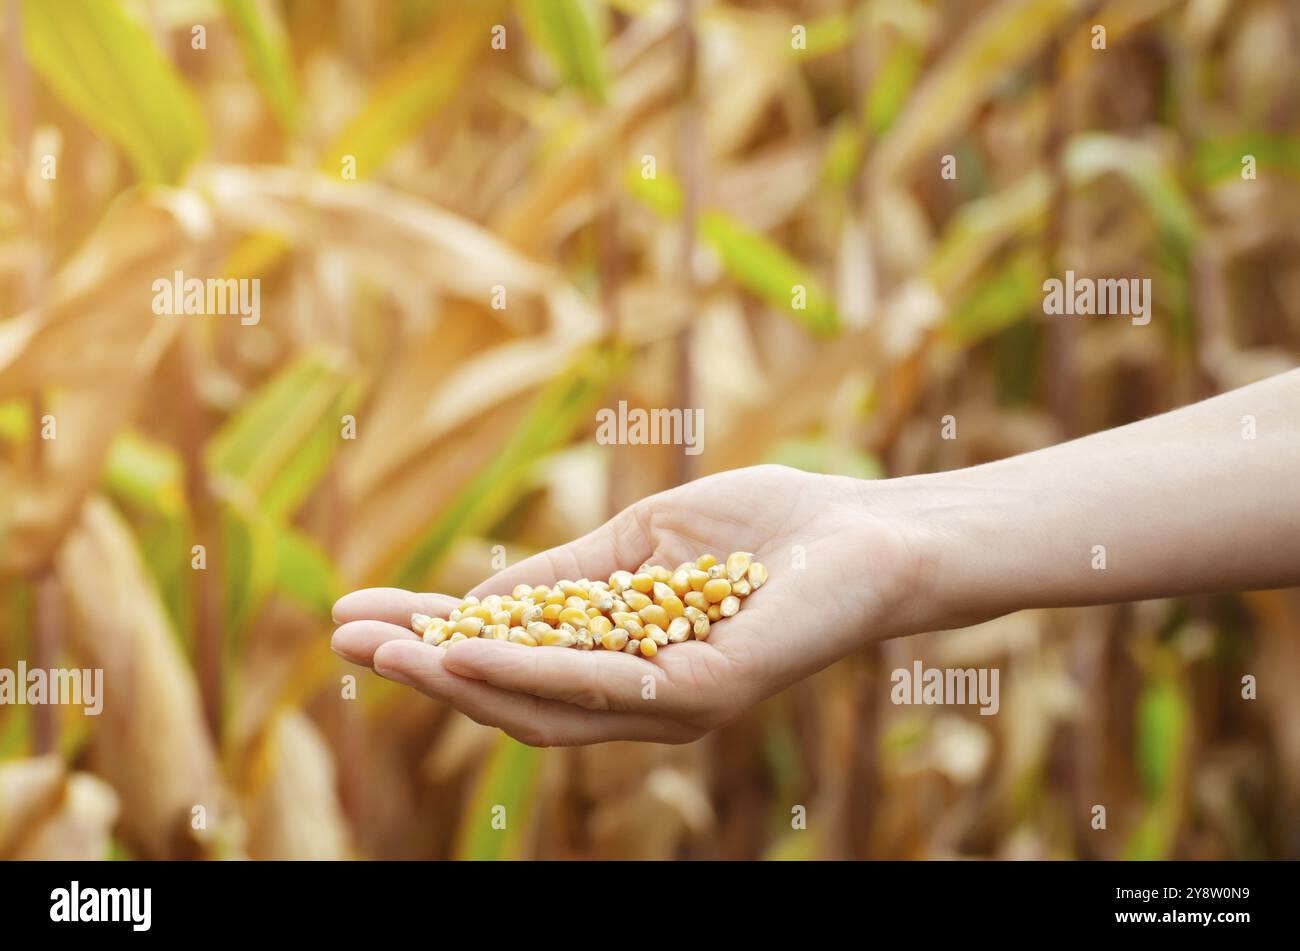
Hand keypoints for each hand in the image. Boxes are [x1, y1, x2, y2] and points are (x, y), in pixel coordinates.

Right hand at [331, 464, 938, 745]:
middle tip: (343, 637)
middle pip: (514, 694)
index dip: (435, 638)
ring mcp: (670, 702)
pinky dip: (524, 668)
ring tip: (381, 649)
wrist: (866, 531)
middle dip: (426, 668)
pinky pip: (597, 688)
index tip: (361, 610)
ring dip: (455, 676)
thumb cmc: (766, 531)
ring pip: (541, 705)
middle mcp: (640, 695)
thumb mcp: (644, 544)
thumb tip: (478, 599)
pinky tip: (464, 648)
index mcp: (623, 656)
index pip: (515, 656)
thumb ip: (571, 576)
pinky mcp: (702, 694)